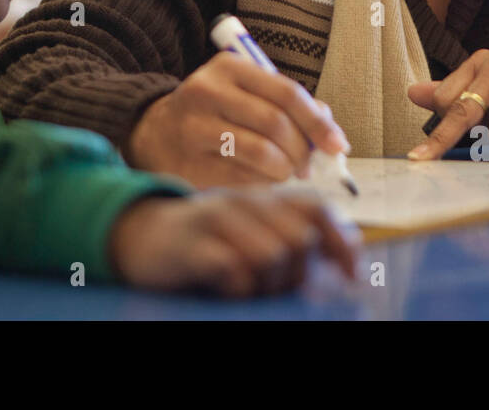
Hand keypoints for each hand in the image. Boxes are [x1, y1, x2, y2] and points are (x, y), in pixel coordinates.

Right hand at [109, 190, 359, 295]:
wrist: (138, 233)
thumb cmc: (206, 240)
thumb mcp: (251, 230)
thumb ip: (291, 234)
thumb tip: (346, 263)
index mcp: (264, 197)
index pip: (317, 209)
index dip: (342, 242)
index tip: (351, 277)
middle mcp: (244, 202)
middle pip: (300, 240)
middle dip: (299, 276)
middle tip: (276, 290)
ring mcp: (215, 219)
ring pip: (272, 255)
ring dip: (269, 285)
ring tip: (250, 290)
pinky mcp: (190, 244)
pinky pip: (232, 269)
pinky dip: (238, 288)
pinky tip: (227, 289)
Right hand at [125, 52, 349, 187]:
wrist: (155, 133)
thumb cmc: (215, 112)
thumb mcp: (245, 92)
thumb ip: (286, 104)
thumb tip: (329, 132)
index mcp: (228, 68)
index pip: (287, 93)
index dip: (318, 122)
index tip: (337, 145)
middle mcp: (207, 92)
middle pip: (276, 124)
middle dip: (302, 150)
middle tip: (307, 165)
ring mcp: (194, 129)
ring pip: (262, 155)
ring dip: (285, 170)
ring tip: (285, 173)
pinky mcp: (189, 165)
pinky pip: (243, 180)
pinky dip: (264, 185)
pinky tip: (263, 182)